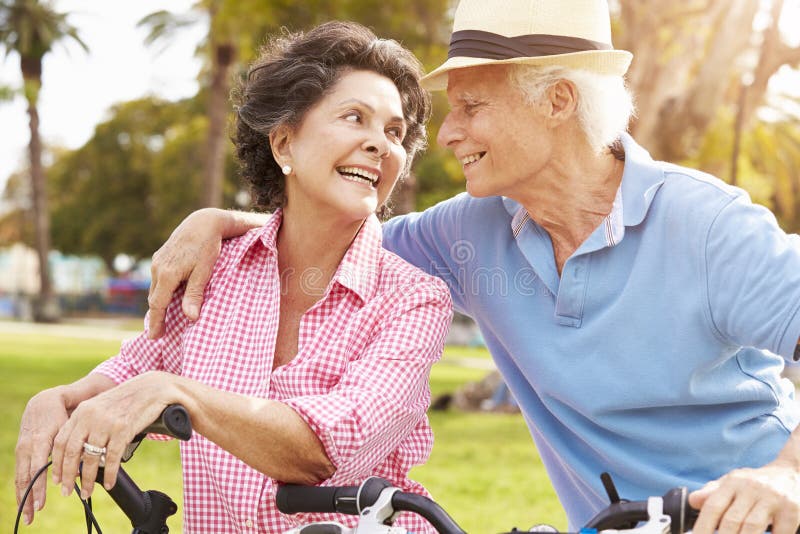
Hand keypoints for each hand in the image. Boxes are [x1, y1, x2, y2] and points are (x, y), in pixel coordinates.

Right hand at [15, 388, 69, 524]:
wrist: (43, 401)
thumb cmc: (61, 413)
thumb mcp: (69, 426)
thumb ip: (73, 446)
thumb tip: (80, 468)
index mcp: (40, 440)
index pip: (38, 468)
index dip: (39, 487)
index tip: (42, 503)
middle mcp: (27, 446)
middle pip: (26, 477)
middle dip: (29, 498)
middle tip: (32, 516)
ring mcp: (21, 450)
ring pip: (20, 478)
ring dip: (23, 498)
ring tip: (28, 516)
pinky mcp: (20, 453)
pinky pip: (19, 474)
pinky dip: (21, 489)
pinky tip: (24, 502)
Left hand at [50, 373, 171, 500]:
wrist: (152, 388)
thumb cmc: (127, 400)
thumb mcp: (101, 409)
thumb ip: (88, 427)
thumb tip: (79, 456)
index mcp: (82, 412)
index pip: (61, 441)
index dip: (57, 462)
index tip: (57, 478)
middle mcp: (91, 416)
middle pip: (72, 452)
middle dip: (67, 475)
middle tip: (65, 491)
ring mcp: (107, 423)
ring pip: (91, 458)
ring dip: (88, 479)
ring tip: (87, 492)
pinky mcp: (124, 429)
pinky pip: (112, 458)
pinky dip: (110, 474)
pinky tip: (110, 483)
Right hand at [148, 208, 224, 337]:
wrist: (202, 222)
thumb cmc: (207, 247)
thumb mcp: (204, 272)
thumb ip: (195, 295)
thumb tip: (190, 318)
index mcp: (167, 274)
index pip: (158, 305)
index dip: (156, 322)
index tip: (154, 337)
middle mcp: (158, 268)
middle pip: (154, 299)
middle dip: (156, 316)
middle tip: (159, 334)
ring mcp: (157, 261)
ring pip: (155, 289)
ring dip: (158, 304)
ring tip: (162, 319)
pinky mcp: (161, 257)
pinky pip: (157, 280)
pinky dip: (160, 292)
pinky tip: (167, 297)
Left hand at [689, 462, 799, 533]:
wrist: (791, 473)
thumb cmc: (755, 483)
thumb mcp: (733, 482)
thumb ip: (712, 493)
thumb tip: (692, 502)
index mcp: (732, 482)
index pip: (712, 506)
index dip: (703, 527)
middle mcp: (751, 488)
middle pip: (731, 520)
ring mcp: (772, 498)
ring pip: (752, 527)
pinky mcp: (791, 509)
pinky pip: (779, 532)